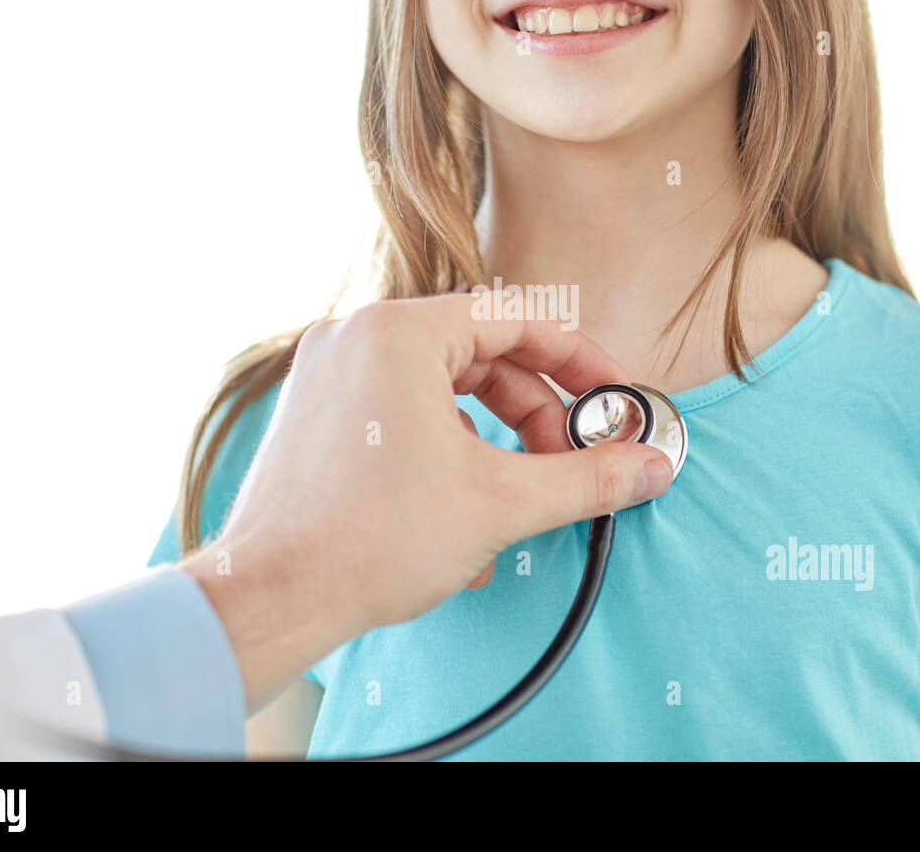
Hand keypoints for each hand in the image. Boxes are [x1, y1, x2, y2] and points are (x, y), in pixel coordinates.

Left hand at [180, 295, 674, 708]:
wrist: (269, 602)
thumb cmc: (365, 543)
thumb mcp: (501, 504)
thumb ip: (587, 477)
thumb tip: (650, 465)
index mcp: (399, 333)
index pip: (517, 318)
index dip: (579, 359)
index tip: (613, 394)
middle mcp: (356, 338)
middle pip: (480, 354)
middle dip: (536, 413)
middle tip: (572, 458)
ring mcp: (329, 375)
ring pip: (441, 389)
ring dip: (494, 442)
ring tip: (518, 500)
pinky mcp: (317, 416)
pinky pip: (401, 414)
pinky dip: (446, 454)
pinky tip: (464, 518)